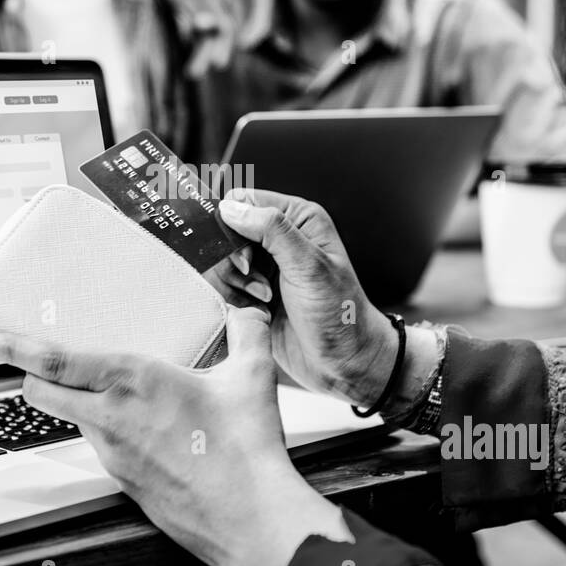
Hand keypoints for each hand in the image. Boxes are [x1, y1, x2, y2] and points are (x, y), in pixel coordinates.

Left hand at [0, 306, 350, 565]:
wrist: (248, 519)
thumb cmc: (244, 452)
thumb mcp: (252, 377)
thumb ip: (247, 332)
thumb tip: (247, 311)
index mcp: (133, 381)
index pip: (55, 362)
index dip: (16, 348)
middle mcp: (111, 418)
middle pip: (43, 394)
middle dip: (30, 375)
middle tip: (32, 361)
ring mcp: (113, 454)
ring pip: (74, 419)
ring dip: (79, 403)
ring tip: (111, 392)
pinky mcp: (124, 481)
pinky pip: (103, 446)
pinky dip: (110, 431)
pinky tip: (143, 429)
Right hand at [211, 189, 399, 407]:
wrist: (345, 363)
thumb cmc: (341, 314)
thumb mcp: (309, 266)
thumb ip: (272, 230)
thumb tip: (231, 208)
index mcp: (298, 219)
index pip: (244, 201)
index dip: (233, 225)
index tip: (243, 254)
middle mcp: (280, 239)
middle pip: (225, 234)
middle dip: (234, 261)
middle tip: (258, 281)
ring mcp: (265, 268)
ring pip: (220, 264)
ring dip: (236, 285)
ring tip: (265, 299)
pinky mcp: (254, 295)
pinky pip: (224, 289)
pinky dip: (234, 302)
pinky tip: (260, 312)